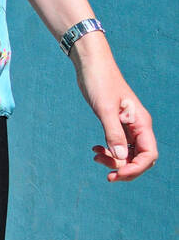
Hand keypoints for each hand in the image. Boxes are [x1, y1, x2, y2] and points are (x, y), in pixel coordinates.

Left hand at [75, 55, 157, 181]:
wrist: (91, 64)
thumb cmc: (99, 81)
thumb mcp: (104, 108)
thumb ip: (112, 132)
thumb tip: (120, 158)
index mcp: (141, 123)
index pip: (148, 155)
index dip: (135, 168)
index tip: (116, 174)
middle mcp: (138, 126)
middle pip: (140, 158)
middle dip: (125, 168)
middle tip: (106, 174)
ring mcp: (127, 125)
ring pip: (128, 152)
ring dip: (115, 160)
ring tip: (95, 157)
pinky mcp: (116, 122)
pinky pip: (118, 144)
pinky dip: (108, 151)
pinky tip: (95, 149)